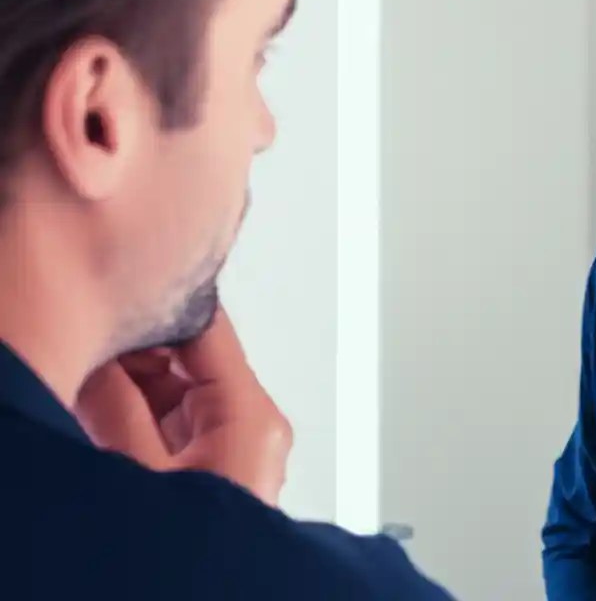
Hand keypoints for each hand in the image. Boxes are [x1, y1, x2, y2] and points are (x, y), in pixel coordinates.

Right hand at [74, 307, 292, 505]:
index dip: (158, 311)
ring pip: (176, 392)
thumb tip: (96, 351)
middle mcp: (254, 428)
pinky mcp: (213, 472)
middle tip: (83, 355)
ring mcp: (235, 451)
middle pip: (190, 360)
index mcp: (252, 418)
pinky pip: (173, 425)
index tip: (109, 302)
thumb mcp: (137, 469)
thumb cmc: (184, 551)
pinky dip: (136, 418)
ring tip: (85, 389)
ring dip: (130, 389)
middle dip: (135, 354)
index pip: (209, 333)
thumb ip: (114, 402)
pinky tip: (99, 423)